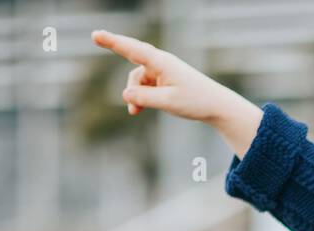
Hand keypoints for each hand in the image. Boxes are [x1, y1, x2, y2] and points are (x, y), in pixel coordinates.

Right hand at [90, 29, 262, 156]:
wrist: (217, 106)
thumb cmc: (195, 101)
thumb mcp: (167, 102)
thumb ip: (143, 98)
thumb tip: (124, 95)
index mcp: (161, 63)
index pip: (133, 50)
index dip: (113, 42)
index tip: (96, 35)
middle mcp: (160, 63)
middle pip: (133, 66)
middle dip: (124, 73)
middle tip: (96, 40)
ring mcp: (162, 71)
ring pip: (138, 81)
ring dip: (135, 96)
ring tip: (135, 112)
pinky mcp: (164, 81)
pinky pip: (145, 87)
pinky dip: (141, 98)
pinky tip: (137, 111)